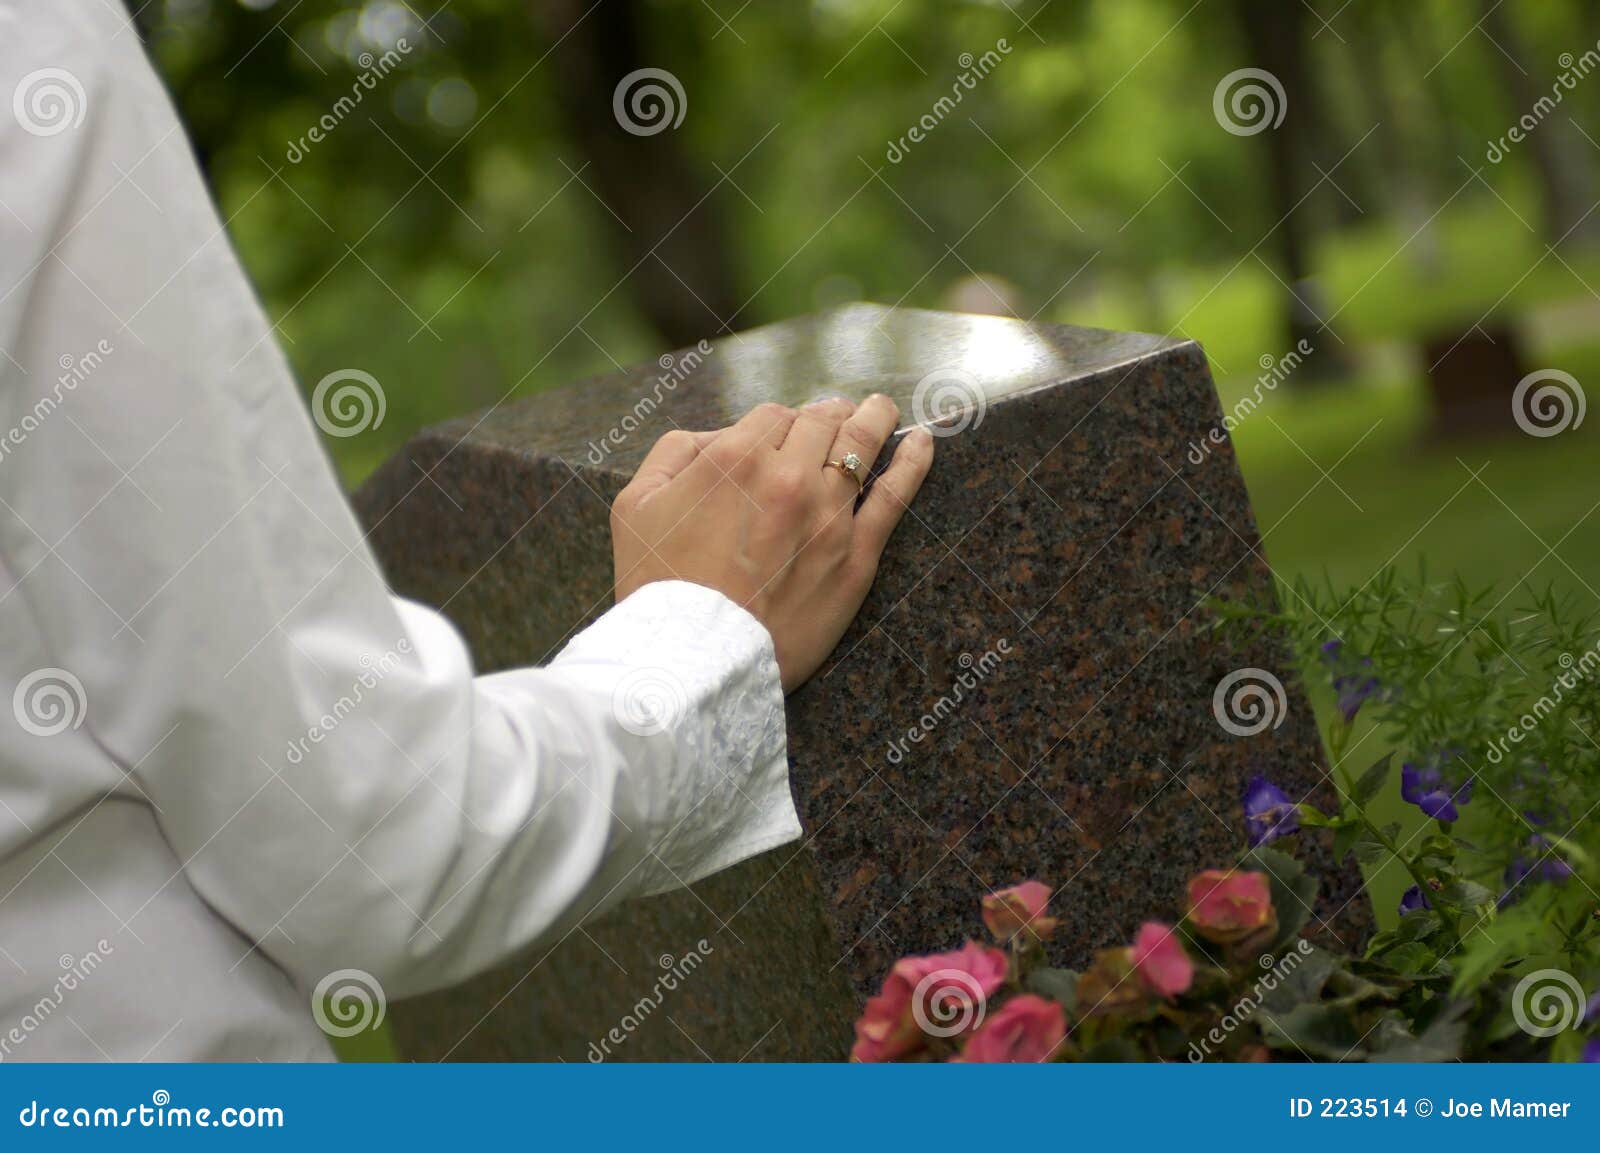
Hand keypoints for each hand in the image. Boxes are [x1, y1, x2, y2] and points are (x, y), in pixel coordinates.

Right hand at [611, 396, 934, 691]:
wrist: (695, 660)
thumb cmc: (658, 585)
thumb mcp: (637, 504)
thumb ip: (675, 452)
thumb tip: (719, 435)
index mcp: (734, 458)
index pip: (773, 415)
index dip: (778, 424)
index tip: (784, 434)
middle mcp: (787, 476)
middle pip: (821, 421)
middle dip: (828, 413)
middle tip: (837, 413)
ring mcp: (828, 514)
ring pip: (861, 444)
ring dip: (875, 419)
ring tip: (882, 410)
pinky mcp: (856, 555)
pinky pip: (895, 495)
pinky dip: (914, 461)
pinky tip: (923, 443)